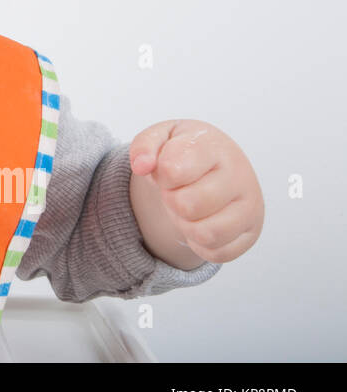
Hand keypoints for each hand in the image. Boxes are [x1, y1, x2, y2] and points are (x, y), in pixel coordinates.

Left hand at [128, 120, 262, 263]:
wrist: (218, 164)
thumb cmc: (185, 152)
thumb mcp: (160, 137)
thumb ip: (143, 146)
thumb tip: (141, 166)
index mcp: (213, 146)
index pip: (172, 170)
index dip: (161, 176)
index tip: (169, 169)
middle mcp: (239, 175)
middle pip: (187, 206)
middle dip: (171, 201)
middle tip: (178, 190)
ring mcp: (250, 206)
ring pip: (205, 234)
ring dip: (185, 225)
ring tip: (188, 207)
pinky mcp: (251, 233)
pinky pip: (217, 253)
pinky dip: (199, 243)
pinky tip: (201, 222)